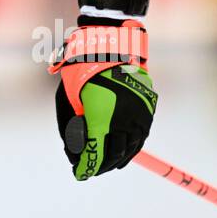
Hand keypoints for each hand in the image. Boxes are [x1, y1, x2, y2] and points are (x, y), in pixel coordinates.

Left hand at [49, 19, 155, 179]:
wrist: (109, 44)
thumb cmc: (81, 71)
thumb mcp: (68, 99)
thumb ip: (71, 127)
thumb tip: (75, 152)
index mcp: (101, 115)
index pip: (95, 151)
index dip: (87, 165)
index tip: (79, 173)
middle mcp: (124, 116)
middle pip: (114, 153)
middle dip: (101, 164)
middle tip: (90, 169)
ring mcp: (139, 111)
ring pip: (131, 146)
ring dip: (118, 159)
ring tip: (107, 165)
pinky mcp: (148, 106)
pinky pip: (141, 134)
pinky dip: (132, 146)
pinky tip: (124, 153)